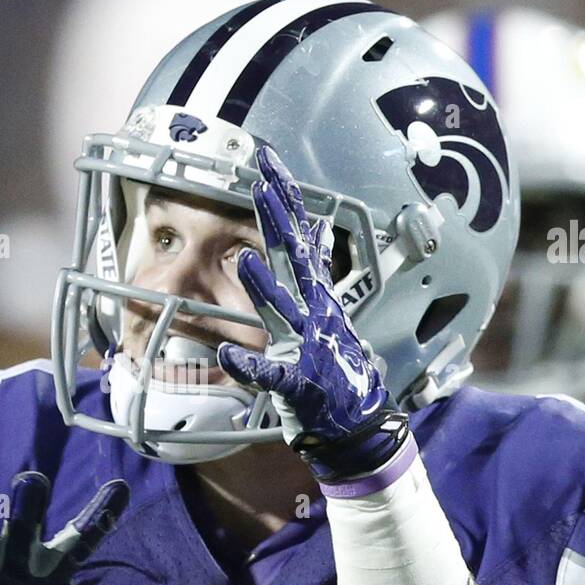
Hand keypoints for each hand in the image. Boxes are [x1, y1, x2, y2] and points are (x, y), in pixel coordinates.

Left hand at [217, 144, 409, 481]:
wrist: (356, 425)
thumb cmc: (334, 369)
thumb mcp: (322, 311)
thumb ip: (313, 268)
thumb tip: (316, 225)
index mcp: (315, 297)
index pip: (297, 236)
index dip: (282, 197)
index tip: (265, 159)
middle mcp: (312, 314)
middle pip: (293, 259)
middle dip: (277, 220)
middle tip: (259, 182)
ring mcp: (306, 348)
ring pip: (281, 312)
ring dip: (263, 288)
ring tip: (244, 259)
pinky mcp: (296, 385)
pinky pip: (269, 375)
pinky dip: (249, 367)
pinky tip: (228, 356)